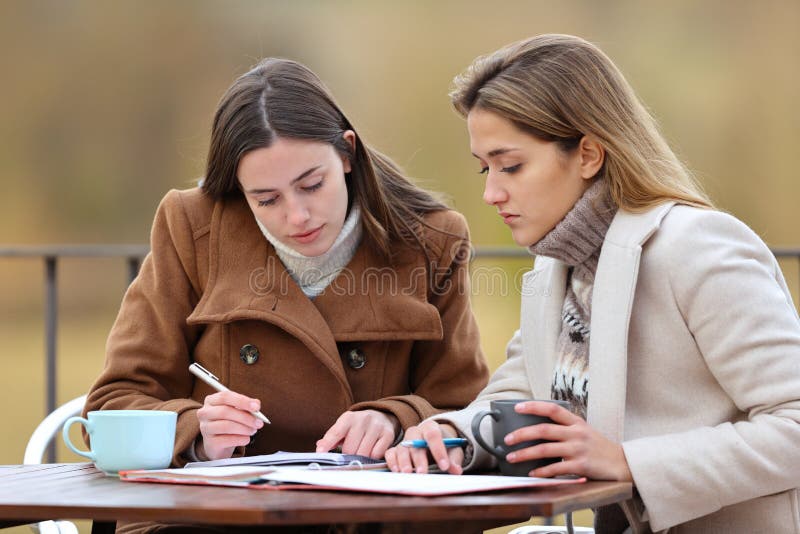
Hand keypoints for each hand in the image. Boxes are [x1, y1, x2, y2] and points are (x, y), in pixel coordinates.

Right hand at [196, 391, 263, 459]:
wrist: (218, 443)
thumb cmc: (229, 422)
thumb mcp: (237, 411)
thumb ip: (246, 406)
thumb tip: (256, 405)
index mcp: (211, 400)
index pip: (225, 396)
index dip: (242, 401)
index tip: (257, 407)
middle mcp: (205, 413)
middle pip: (225, 411)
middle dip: (245, 417)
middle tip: (259, 423)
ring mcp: (205, 428)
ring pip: (226, 426)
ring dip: (244, 428)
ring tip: (253, 431)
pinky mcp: (209, 443)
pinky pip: (227, 440)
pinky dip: (240, 439)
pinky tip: (246, 439)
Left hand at [316, 410, 399, 458]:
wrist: (381, 416)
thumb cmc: (357, 426)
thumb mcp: (344, 427)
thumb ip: (332, 437)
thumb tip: (320, 446)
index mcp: (348, 418)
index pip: (336, 432)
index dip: (327, 443)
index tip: (320, 452)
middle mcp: (363, 419)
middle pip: (350, 449)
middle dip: (348, 455)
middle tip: (351, 451)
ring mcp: (376, 426)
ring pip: (363, 453)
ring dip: (360, 457)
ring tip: (361, 450)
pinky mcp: (388, 434)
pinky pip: (376, 454)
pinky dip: (372, 457)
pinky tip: (372, 451)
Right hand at [385, 420, 463, 474]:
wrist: (434, 443)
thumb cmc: (445, 446)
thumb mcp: (453, 451)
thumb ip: (454, 460)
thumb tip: (456, 470)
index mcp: (430, 427)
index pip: (433, 434)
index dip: (438, 450)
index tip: (444, 466)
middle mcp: (415, 432)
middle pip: (415, 442)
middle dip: (419, 459)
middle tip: (423, 473)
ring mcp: (404, 441)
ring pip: (402, 448)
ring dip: (405, 462)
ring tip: (408, 474)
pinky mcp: (395, 450)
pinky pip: (390, 453)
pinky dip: (392, 462)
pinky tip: (397, 471)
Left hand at [504, 401, 632, 480]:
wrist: (622, 464)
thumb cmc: (598, 448)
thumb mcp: (584, 431)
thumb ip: (565, 429)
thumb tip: (536, 430)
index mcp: (576, 422)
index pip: (552, 409)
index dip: (534, 406)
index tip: (517, 407)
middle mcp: (576, 433)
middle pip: (543, 430)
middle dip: (522, 434)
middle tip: (507, 439)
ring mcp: (578, 449)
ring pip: (545, 449)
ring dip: (525, 454)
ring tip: (512, 457)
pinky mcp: (580, 466)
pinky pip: (556, 468)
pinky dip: (541, 471)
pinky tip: (532, 473)